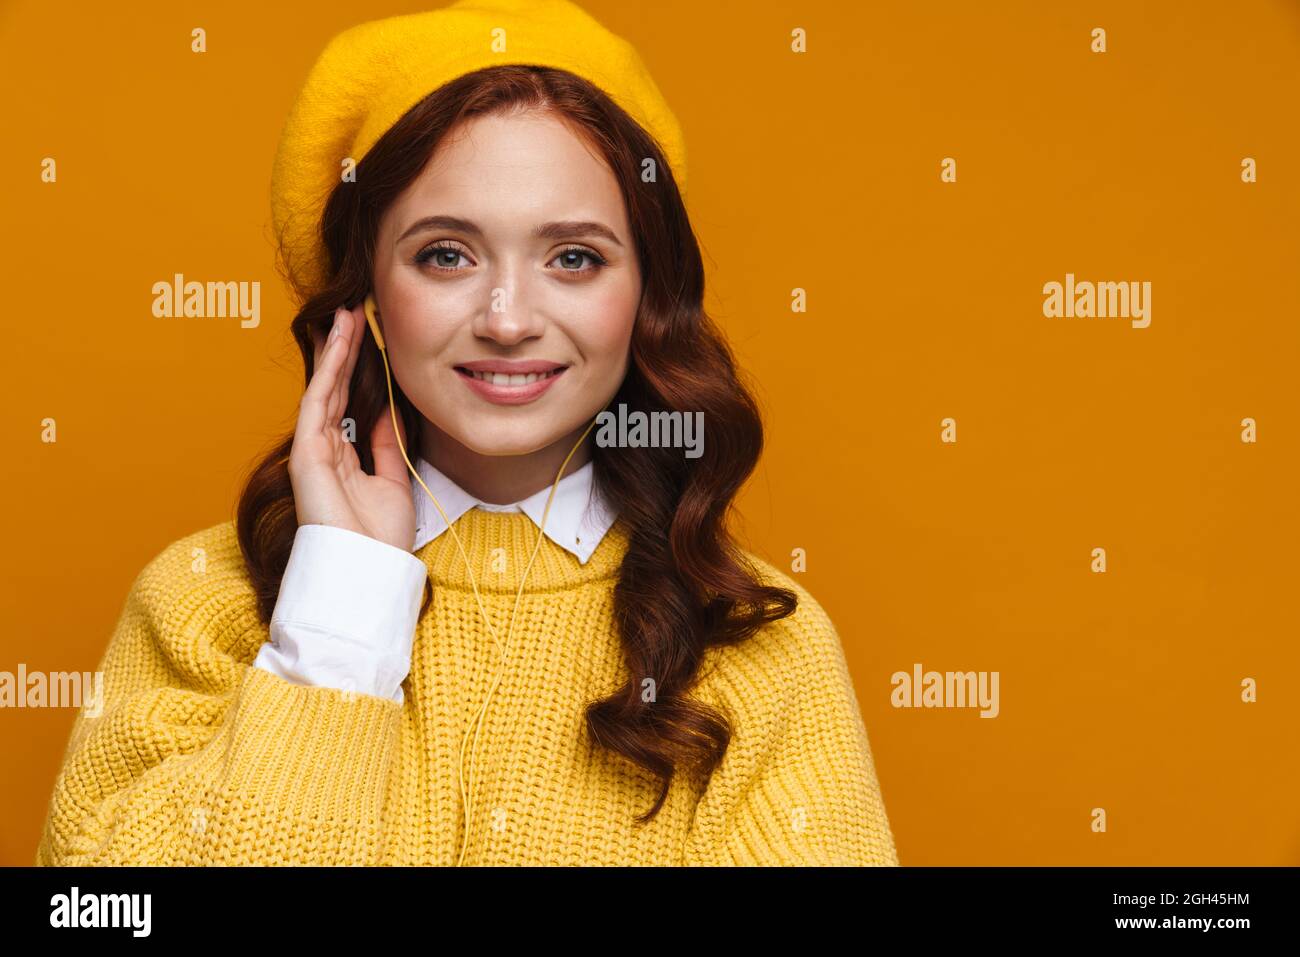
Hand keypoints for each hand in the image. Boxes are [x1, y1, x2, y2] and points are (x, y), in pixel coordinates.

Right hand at [288, 302, 415, 551]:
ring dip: (336, 348)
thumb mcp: (393, 481)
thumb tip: (390, 409)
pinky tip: (340, 340)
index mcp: (343, 458)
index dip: (356, 370)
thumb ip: (387, 444)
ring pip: (324, 386)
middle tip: (356, 313)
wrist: (367, 568)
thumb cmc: (378, 537)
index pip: (348, 403)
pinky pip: (319, 398)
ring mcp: (313, 448)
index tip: (370, 339)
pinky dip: (329, 366)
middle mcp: (324, 449)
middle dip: (345, 350)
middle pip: (333, 388)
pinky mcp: (307, 450)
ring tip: (348, 314)